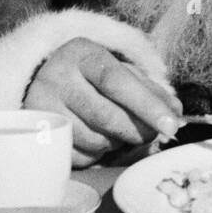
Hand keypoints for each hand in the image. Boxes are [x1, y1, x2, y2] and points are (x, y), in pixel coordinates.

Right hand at [24, 37, 181, 166]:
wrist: (39, 79)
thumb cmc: (91, 77)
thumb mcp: (120, 72)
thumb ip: (150, 90)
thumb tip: (175, 113)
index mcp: (82, 55)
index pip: (117, 81)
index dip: (147, 105)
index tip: (171, 124)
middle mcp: (57, 78)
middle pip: (107, 117)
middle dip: (138, 131)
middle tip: (152, 133)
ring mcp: (42, 107)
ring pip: (95, 140)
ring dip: (117, 143)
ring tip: (117, 131)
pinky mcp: (36, 134)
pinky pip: (79, 157)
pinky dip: (97, 154)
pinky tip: (95, 138)